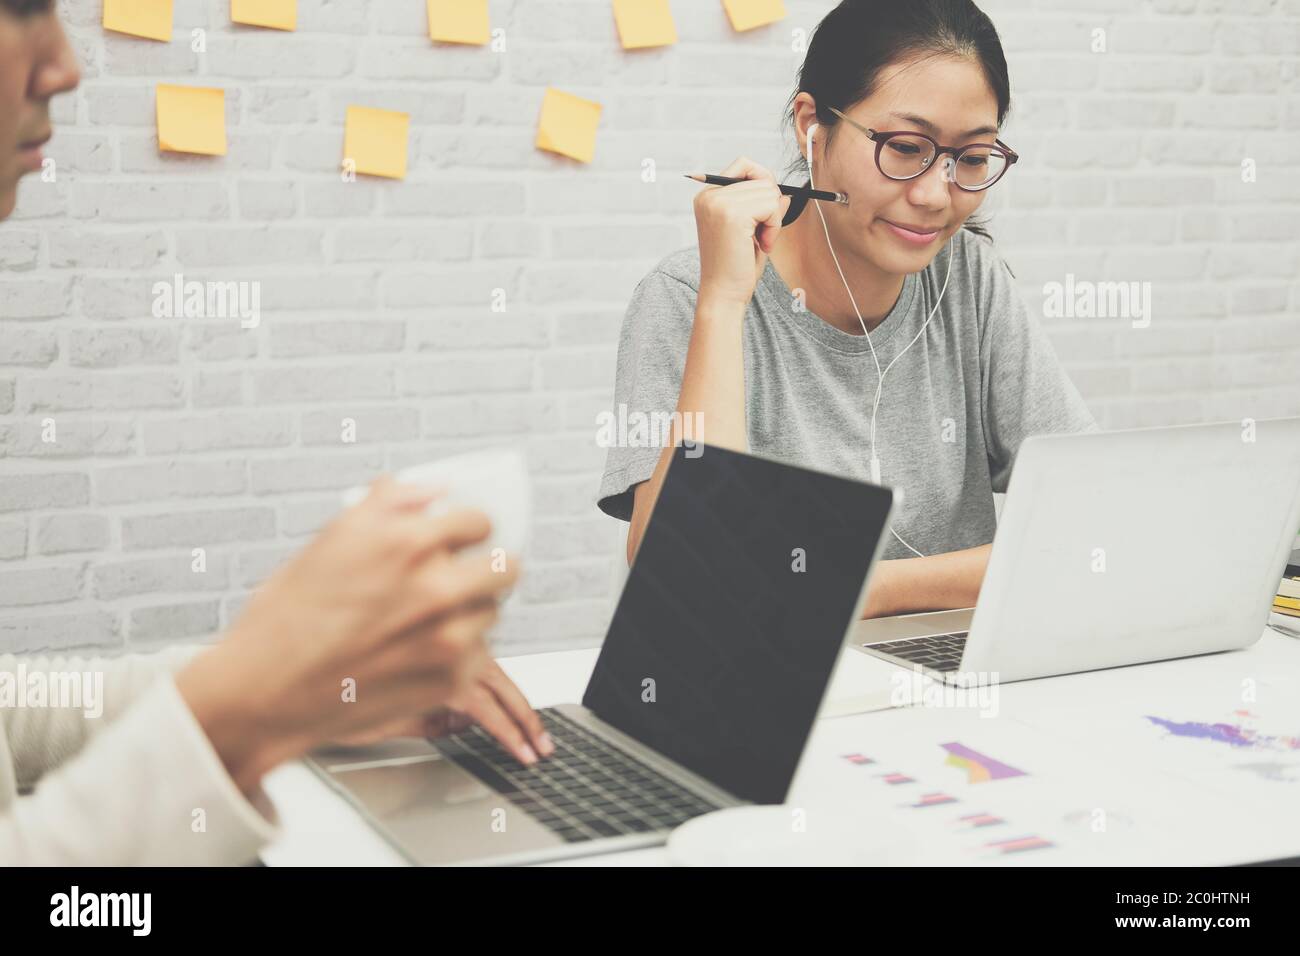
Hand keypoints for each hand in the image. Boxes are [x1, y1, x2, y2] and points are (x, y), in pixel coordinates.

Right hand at [177, 476, 520, 794]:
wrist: (266, 691)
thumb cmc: (290, 614)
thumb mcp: (333, 538)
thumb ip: (392, 504)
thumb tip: (436, 487)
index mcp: (408, 543)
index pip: (481, 522)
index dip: (471, 529)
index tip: (464, 539)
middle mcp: (436, 589)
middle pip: (506, 567)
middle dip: (487, 568)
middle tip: (466, 575)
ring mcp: (448, 638)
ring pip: (492, 612)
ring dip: (471, 612)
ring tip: (430, 619)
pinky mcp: (450, 681)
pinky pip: (478, 655)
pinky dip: (458, 653)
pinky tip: (419, 652)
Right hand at [694, 156, 791, 308]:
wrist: (723, 295)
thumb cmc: (736, 267)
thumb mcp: (751, 230)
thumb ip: (764, 207)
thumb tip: (785, 193)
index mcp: (707, 196)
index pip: (744, 164)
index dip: (763, 185)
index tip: (763, 215)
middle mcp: (709, 195)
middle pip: (761, 177)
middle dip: (771, 206)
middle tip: (762, 235)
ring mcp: (718, 203)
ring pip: (769, 191)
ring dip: (774, 218)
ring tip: (760, 242)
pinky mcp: (732, 215)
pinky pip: (771, 206)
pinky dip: (775, 226)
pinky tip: (762, 245)